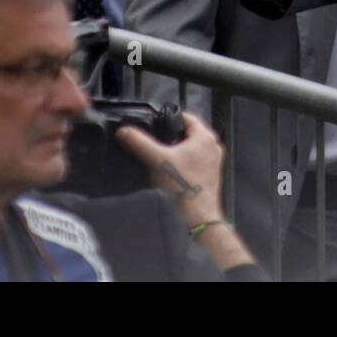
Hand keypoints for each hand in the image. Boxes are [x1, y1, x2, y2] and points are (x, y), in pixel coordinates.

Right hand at [116, 111, 223, 227]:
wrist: (197, 218)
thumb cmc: (182, 186)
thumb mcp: (157, 160)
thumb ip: (139, 143)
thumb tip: (124, 131)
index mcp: (205, 136)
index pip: (186, 117)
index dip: (168, 119)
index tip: (153, 124)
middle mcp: (213, 147)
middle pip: (187, 134)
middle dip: (170, 137)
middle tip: (153, 143)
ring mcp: (213, 163)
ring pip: (189, 149)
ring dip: (175, 152)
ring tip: (158, 159)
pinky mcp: (209, 177)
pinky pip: (193, 163)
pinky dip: (181, 164)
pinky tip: (168, 174)